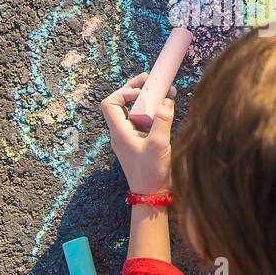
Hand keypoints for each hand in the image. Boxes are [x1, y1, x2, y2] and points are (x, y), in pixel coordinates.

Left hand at [100, 72, 175, 193]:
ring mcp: (130, 137)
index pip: (109, 103)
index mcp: (119, 132)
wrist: (152, 195)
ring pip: (134, 111)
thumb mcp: (159, 144)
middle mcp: (121, 133)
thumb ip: (163, 120)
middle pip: (121, 104)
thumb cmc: (151, 172)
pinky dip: (152, 111)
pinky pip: (143, 120)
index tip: (142, 91)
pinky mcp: (140, 141)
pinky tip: (166, 107)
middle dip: (136, 89)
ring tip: (163, 89)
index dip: (123, 92)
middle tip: (151, 79)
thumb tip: (166, 100)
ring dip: (146, 99)